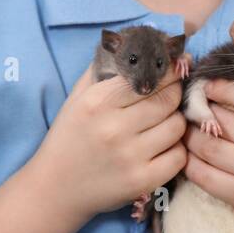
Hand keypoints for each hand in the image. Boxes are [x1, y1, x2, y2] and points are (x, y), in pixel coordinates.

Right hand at [33, 60, 187, 222]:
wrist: (55, 189)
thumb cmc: (69, 137)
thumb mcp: (77, 98)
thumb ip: (103, 69)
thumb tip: (137, 43)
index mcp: (97, 101)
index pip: (148, 76)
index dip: (167, 72)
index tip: (174, 69)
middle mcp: (114, 127)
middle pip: (168, 99)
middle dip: (174, 94)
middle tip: (169, 97)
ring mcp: (129, 156)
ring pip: (177, 126)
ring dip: (175, 122)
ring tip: (163, 124)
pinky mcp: (142, 181)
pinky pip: (179, 157)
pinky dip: (176, 150)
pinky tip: (162, 148)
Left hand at [181, 78, 233, 232]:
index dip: (224, 88)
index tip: (208, 84)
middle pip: (225, 121)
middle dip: (202, 111)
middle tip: (190, 105)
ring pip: (210, 146)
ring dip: (190, 135)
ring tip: (185, 128)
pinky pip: (205, 175)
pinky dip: (190, 162)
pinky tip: (187, 155)